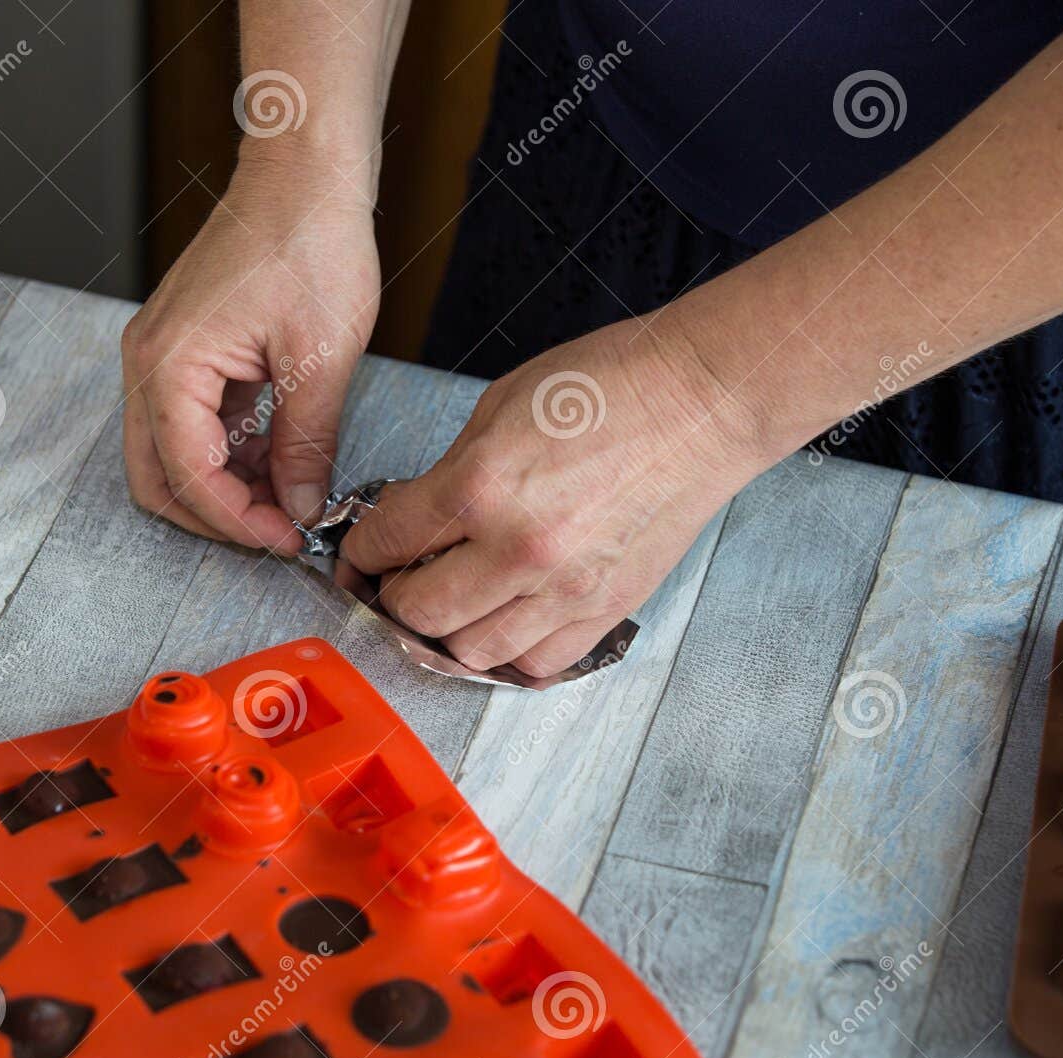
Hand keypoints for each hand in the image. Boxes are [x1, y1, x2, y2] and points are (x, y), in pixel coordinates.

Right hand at [121, 154, 379, 551]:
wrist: (303, 174)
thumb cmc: (310, 242)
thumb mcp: (320, 358)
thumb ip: (305, 444)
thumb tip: (298, 507)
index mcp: (169, 365)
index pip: (188, 477)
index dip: (239, 522)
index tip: (289, 540)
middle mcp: (147, 362)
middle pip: (158, 479)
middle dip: (218, 516)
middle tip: (279, 532)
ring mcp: (160, 354)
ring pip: (171, 455)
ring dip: (223, 486)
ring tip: (288, 496)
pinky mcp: (182, 349)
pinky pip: (190, 423)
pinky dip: (228, 451)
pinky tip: (278, 456)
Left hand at [340, 322, 769, 677]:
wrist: (702, 403)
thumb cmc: (609, 387)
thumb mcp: (498, 406)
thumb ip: (448, 472)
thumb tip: (414, 518)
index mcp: (479, 488)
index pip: (386, 542)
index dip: (361, 549)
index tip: (361, 551)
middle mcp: (517, 551)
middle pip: (419, 613)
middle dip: (395, 596)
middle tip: (398, 578)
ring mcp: (565, 590)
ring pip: (472, 652)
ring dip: (447, 632)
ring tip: (450, 602)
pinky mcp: (606, 610)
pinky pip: (537, 664)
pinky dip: (509, 652)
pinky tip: (504, 621)